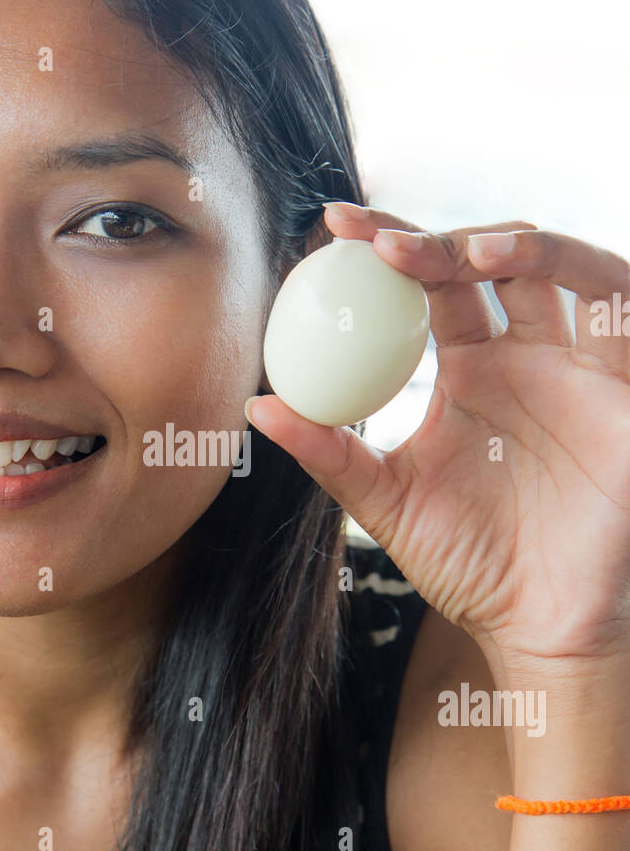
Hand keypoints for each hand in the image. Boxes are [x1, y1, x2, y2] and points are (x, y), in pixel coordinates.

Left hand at [245, 203, 629, 668]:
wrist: (539, 625)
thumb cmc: (470, 565)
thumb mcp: (387, 503)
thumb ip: (330, 453)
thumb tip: (257, 407)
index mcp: (470, 370)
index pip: (428, 285)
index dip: (388, 245)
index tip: (333, 226)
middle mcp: (525, 355)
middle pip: (490, 262)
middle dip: (436, 238)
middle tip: (378, 240)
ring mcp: (579, 368)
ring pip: (564, 270)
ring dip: (519, 247)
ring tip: (464, 254)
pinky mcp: (625, 390)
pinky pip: (622, 318)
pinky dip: (593, 285)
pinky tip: (543, 274)